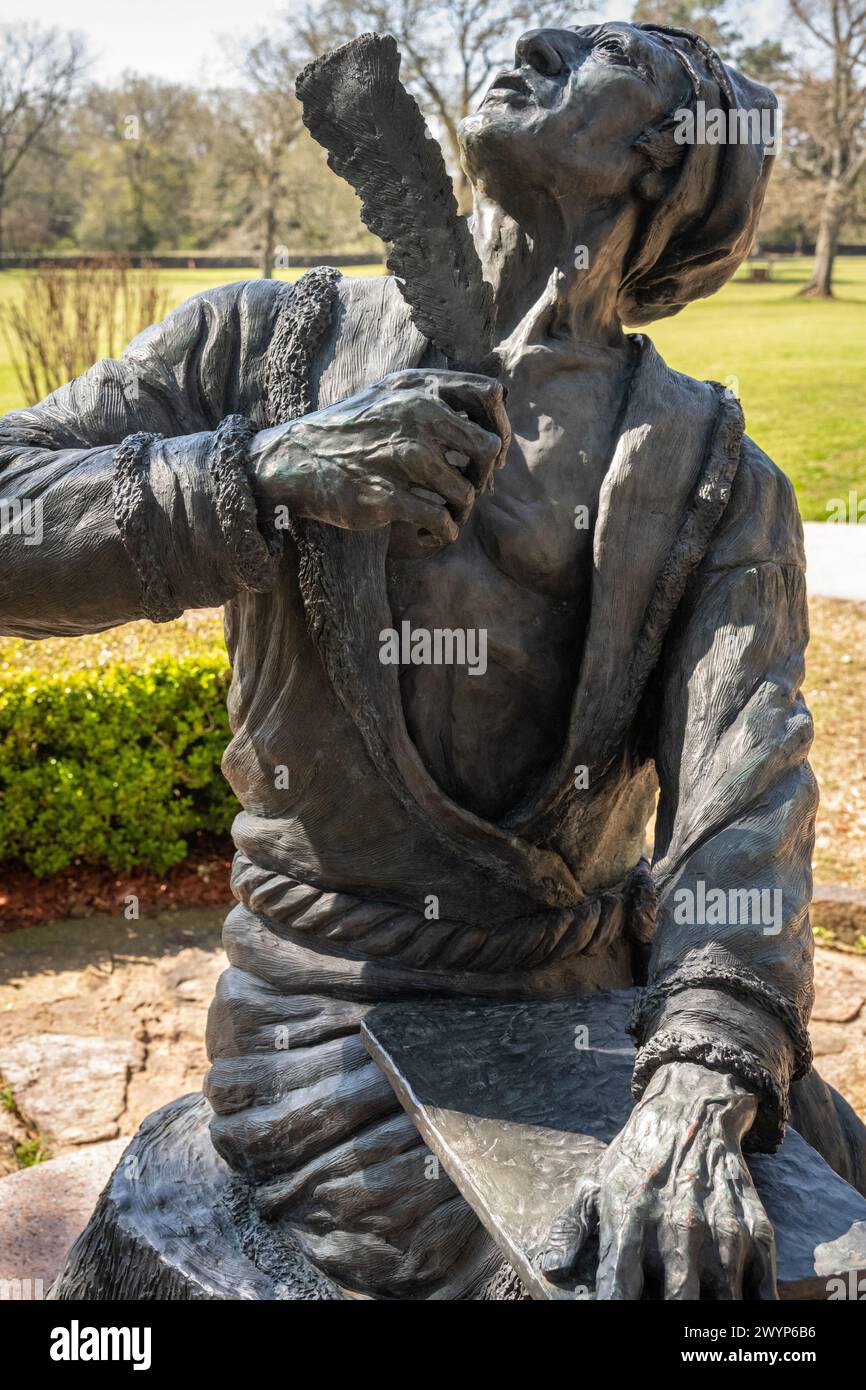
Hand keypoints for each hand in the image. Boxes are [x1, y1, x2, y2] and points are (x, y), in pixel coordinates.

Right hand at [251, 368, 508, 547]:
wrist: (298, 459)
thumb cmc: (352, 428)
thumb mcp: (392, 393)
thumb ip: (438, 390)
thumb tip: (498, 398)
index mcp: (419, 388)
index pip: (489, 396)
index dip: (499, 427)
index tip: (487, 452)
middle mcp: (415, 416)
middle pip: (489, 449)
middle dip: (485, 476)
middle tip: (470, 488)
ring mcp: (402, 456)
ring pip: (467, 492)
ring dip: (461, 510)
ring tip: (445, 513)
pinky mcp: (388, 495)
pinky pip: (441, 520)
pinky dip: (443, 531)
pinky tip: (431, 530)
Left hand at [541, 1061, 776, 1299]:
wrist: (692, 1108)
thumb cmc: (637, 1155)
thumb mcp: (594, 1183)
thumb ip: (571, 1228)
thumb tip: (552, 1270)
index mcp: (630, 1222)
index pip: (619, 1292)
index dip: (618, 1311)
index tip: (621, 1315)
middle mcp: (676, 1231)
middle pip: (677, 1304)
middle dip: (669, 1314)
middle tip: (663, 1308)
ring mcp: (719, 1233)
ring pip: (723, 1301)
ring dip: (710, 1314)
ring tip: (700, 1319)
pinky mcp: (755, 1230)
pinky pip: (764, 1288)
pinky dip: (756, 1306)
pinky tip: (741, 1307)